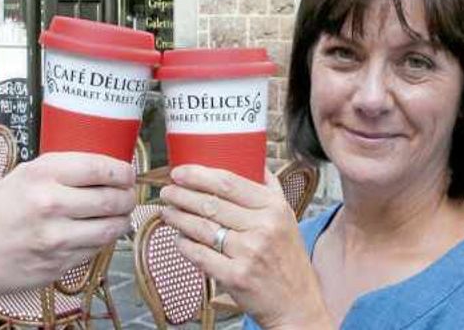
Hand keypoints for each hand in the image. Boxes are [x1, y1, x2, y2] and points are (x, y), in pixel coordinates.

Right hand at [0, 152, 135, 295]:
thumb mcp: (21, 177)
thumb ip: (58, 170)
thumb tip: (100, 166)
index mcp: (40, 175)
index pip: (99, 168)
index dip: (122, 170)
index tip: (127, 172)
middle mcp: (50, 204)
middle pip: (111, 198)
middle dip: (128, 195)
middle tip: (128, 193)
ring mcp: (57, 237)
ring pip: (110, 227)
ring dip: (122, 219)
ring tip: (120, 213)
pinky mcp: (61, 262)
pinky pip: (96, 248)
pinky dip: (104, 239)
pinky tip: (98, 231)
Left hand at [159, 165, 330, 328]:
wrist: (297, 304)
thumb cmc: (288, 258)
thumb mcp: (287, 217)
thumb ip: (270, 188)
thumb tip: (253, 160)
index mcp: (274, 208)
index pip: (229, 183)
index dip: (198, 175)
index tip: (180, 172)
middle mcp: (263, 228)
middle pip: (210, 204)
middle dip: (181, 195)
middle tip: (167, 191)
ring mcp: (249, 253)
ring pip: (201, 228)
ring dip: (178, 217)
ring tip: (167, 212)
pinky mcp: (235, 276)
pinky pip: (200, 255)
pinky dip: (184, 245)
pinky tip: (178, 239)